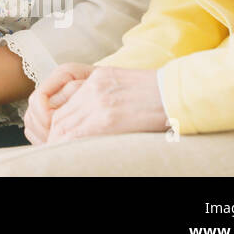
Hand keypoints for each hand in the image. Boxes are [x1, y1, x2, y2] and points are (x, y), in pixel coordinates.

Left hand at [26, 64, 167, 143]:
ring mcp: (98, 104)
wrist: (177, 92)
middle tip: (58, 150)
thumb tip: (89, 117)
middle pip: (60, 117)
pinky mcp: (107, 119)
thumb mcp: (123, 82)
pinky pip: (78, 135)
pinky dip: (71, 146)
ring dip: (61, 143)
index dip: (57, 124)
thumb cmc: (158, 92)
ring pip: (65, 127)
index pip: (64, 105)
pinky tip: (72, 154)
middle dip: (56, 136)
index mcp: (96, 79)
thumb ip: (101, 93)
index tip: (58, 137)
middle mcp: (92, 89)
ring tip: (64, 154)